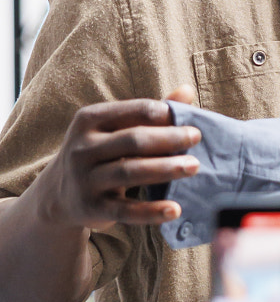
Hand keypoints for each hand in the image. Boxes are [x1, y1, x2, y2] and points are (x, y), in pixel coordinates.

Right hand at [31, 90, 201, 233]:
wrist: (60, 193)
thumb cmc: (102, 152)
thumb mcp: (115, 128)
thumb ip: (149, 113)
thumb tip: (188, 90)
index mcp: (90, 120)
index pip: (132, 111)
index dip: (163, 114)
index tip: (189, 120)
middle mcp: (83, 148)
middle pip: (132, 140)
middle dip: (168, 139)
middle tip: (197, 138)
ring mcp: (85, 179)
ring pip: (129, 172)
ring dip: (165, 169)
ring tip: (195, 167)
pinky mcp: (91, 208)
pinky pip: (125, 210)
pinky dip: (151, 211)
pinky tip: (175, 209)